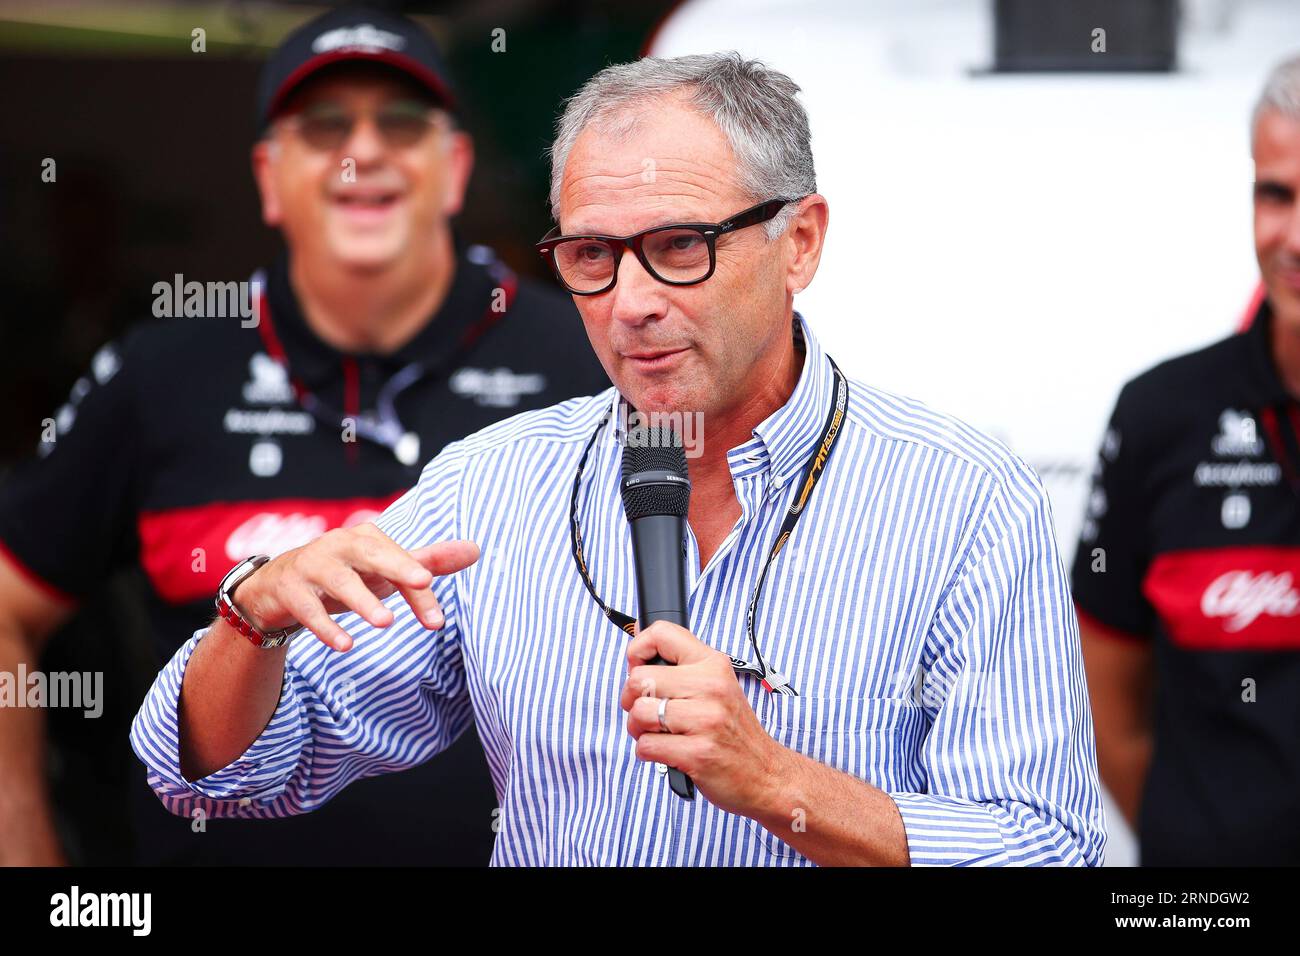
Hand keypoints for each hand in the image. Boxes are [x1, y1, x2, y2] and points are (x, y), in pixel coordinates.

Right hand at [232, 523, 478, 652]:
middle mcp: (339, 545)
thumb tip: (475, 550)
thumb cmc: (345, 574)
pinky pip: (307, 608)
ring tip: (385, 623)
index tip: (438, 620)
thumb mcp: (385, 569)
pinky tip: (346, 645)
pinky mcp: (288, 588)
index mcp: (367, 538)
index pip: (400, 561)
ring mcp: (311, 564)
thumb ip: (427, 562)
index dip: (420, 588)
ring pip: (338, 580)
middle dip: (397, 566)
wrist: (278, 587)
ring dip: (361, 600)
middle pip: (371, 553)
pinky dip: (325, 626)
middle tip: (423, 582)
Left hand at [619, 621, 787, 815]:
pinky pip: (646, 746)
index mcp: (713, 664)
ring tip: (659, 733)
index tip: (639, 668)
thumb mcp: (717, 685)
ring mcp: (706, 720)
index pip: (661, 633)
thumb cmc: (733, 730)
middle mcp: (711, 687)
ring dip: (638, 729)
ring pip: (639, 713)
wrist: (765, 773)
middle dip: (632, 700)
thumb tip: (636, 645)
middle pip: (638, 679)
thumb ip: (681, 667)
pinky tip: (668, 751)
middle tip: (649, 712)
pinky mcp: (698, 754)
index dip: (637, 650)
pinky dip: (648, 752)